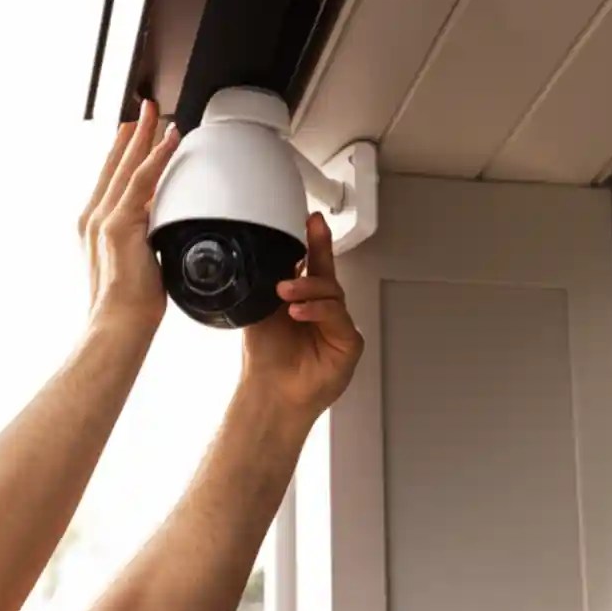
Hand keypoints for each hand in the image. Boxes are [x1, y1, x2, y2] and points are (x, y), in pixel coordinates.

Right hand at [78, 100, 179, 327]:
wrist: (118, 325)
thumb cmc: (128, 304)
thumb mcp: (135, 262)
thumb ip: (142, 238)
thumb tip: (161, 226)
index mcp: (94, 225)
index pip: (110, 177)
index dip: (122, 149)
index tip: (134, 128)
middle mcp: (94, 217)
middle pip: (115, 163)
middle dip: (132, 132)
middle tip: (146, 106)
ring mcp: (104, 219)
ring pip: (128, 166)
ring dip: (146, 135)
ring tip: (159, 112)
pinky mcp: (120, 225)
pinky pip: (144, 181)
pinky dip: (158, 156)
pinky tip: (170, 139)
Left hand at [242, 212, 364, 417]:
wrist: (270, 391)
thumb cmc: (265, 357)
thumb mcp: (262, 309)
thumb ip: (270, 283)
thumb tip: (268, 256)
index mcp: (303, 299)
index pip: (313, 264)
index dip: (316, 241)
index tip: (312, 219)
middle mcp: (323, 310)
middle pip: (327, 274)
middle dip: (316, 254)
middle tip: (296, 248)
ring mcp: (338, 326)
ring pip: (332, 292)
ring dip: (308, 287)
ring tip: (285, 294)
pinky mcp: (348, 343)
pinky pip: (337, 317)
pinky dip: (318, 310)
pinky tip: (298, 312)